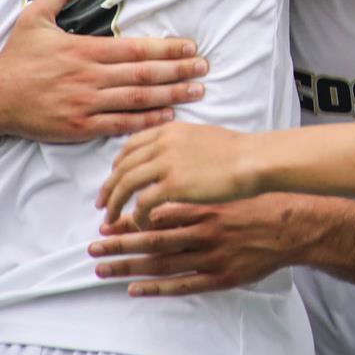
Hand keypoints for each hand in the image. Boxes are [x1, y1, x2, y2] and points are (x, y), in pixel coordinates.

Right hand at [0, 0, 207, 142]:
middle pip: (144, 74)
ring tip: (197, 92)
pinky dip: (147, 121)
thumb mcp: (35, 16)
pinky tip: (169, 117)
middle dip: (179, 71)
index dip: (167, 49)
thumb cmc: (16, 57)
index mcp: (84, 49)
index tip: (191, 47)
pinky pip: (120, 124)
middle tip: (205, 69)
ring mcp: (86, 103)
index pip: (136, 49)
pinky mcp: (80, 126)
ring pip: (138, 99)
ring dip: (171, 95)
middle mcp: (90, 76)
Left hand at [88, 194, 315, 295]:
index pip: (156, 212)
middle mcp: (202, 231)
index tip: (105, 220)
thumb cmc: (258, 201)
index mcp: (202, 206)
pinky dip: (157, 288)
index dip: (128, 218)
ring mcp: (210, 256)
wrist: (292, 224)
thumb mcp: (225, 183)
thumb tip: (164, 172)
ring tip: (102, 269)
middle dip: (118, 244)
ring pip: (162, 263)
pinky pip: (183, 285)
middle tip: (92, 249)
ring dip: (129, 267)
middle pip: (151, 239)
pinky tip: (135, 289)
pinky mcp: (221, 276)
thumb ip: (195, 181)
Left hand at [100, 121, 255, 227]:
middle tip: (101, 204)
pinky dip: (137, 215)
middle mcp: (162, 143)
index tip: (112, 181)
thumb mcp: (201, 137)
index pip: (130, 146)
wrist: (253, 160)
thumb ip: (179, 144)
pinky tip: (140, 224)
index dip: (117, 166)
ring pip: (126, 185)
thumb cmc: (237, 153)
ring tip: (110, 220)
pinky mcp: (172, 185)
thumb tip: (169, 155)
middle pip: (122, 166)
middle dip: (108, 187)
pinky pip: (142, 203)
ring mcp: (165, 163)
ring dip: (115, 203)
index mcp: (168, 130)